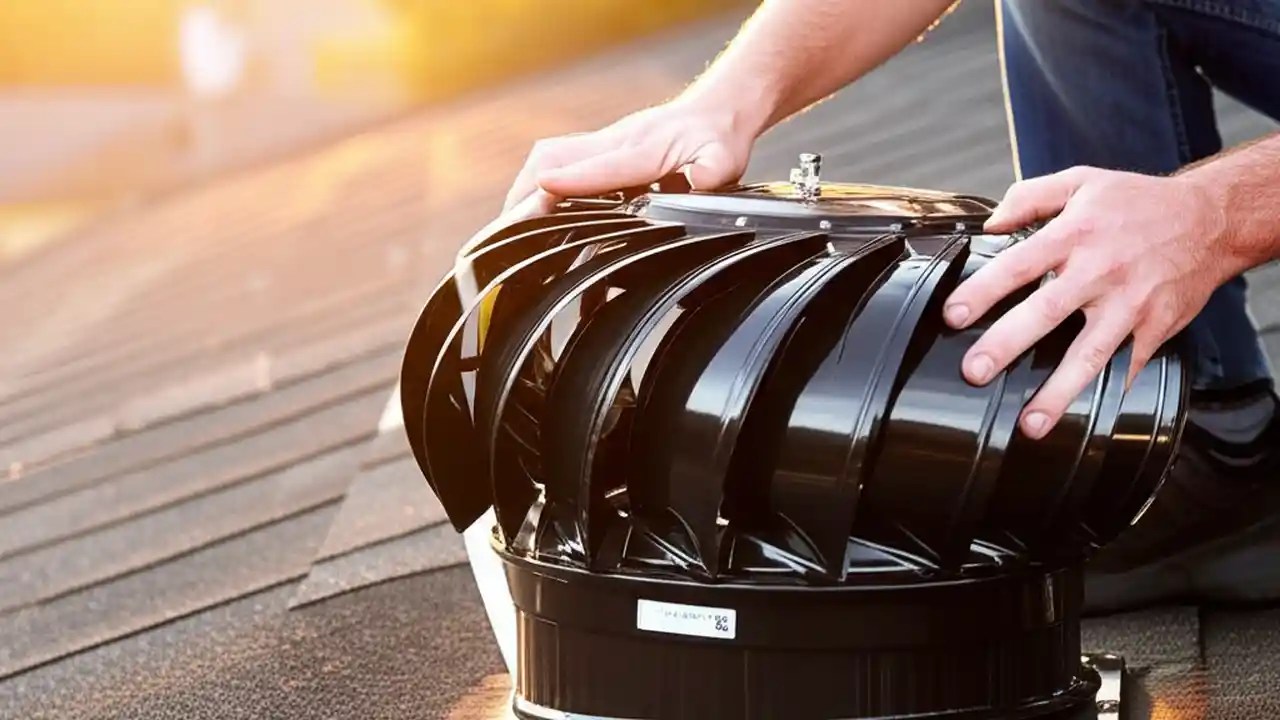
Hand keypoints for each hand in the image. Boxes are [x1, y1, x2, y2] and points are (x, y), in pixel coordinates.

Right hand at [502, 97, 755, 212]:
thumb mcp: (726, 159)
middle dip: (527, 190)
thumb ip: (713, 171)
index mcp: (644, 148)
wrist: (718, 109)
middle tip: (508, 229)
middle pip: (554, 156)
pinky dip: (542, 186)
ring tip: (511, 227)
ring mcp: (605, 143)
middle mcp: (616, 142)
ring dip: (527, 189)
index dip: (571, 181)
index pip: (600, 165)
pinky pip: (562, 164)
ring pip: (550, 157)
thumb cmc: (719, 138)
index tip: (542, 192)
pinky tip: (536, 213)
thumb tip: (702, 179)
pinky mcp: (602, 149)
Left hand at [943, 166, 1236, 438]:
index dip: (985, 290)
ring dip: (1059, 392)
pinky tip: (1083, 420)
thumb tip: (988, 224)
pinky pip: (1128, 366)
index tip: (954, 315)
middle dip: (1008, 344)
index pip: (1019, 264)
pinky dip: (1107, 394)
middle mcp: (1100, 272)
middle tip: (975, 372)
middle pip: (1048, 311)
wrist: (1212, 220)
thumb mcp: (1082, 181)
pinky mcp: (1155, 329)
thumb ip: (1029, 198)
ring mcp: (1130, 305)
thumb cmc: (1139, 203)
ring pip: (1090, 354)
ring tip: (1031, 424)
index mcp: (1075, 235)